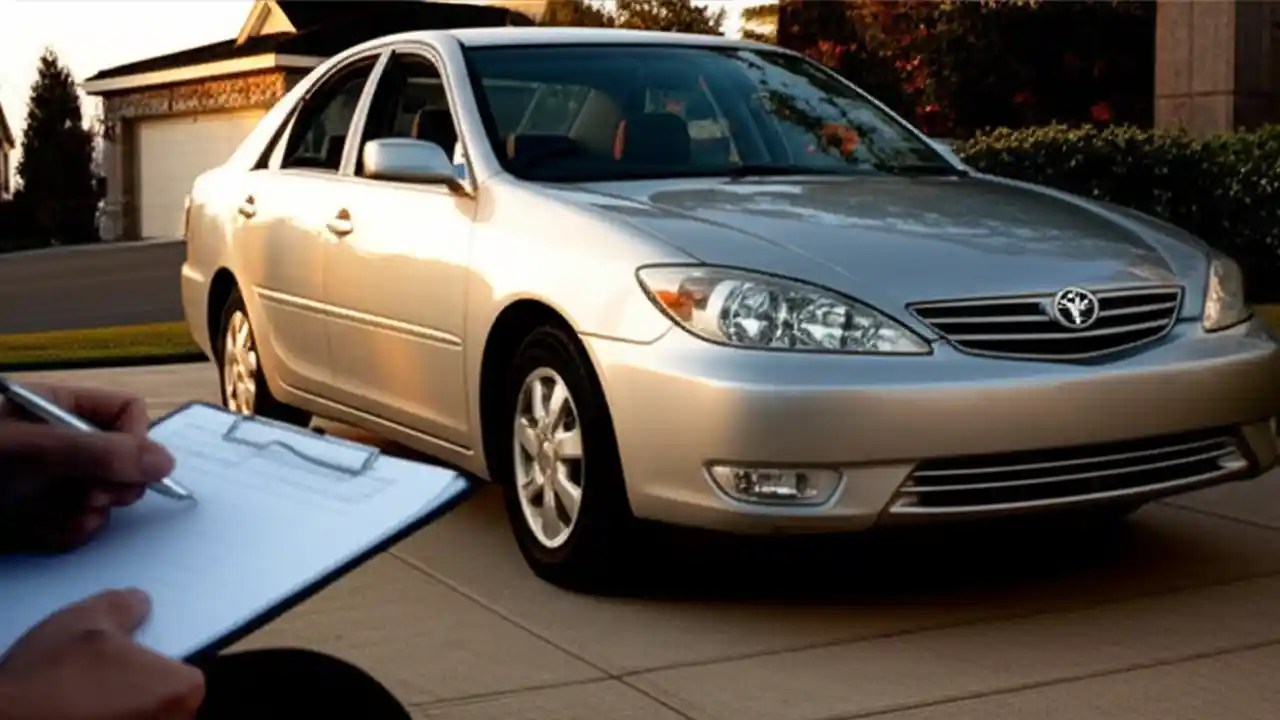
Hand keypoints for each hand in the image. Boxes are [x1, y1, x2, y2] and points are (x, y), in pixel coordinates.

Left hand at [0, 383, 174, 552]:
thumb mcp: (31, 451)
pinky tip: (37, 529)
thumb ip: (98, 453)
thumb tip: (166, 463)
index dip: (136, 442)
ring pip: (103, 498)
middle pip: (123, 459)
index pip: (128, 414)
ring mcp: (50, 478)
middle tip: (88, 497)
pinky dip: (64, 532)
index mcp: (58, 406)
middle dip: (112, 485)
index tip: (126, 470)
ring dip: (86, 514)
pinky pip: (78, 524)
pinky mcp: (39, 512)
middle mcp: (60, 440)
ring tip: (50, 515)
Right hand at [0, 588, 205, 718]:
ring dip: (116, 713)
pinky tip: (72, 715)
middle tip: (96, 684)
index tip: (125, 664)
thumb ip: (124, 607)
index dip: (150, 668)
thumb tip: (140, 603)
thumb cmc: (46, 682)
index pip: (183, 676)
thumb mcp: (85, 620)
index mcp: (179, 690)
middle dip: (134, 694)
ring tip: (78, 703)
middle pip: (164, 705)